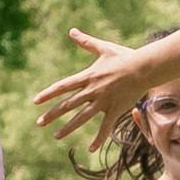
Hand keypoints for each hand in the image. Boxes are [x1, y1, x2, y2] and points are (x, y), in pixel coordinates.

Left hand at [33, 31, 147, 146]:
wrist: (144, 68)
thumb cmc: (124, 56)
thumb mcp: (103, 48)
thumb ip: (86, 42)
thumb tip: (71, 31)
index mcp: (87, 77)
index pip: (63, 86)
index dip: (48, 94)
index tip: (35, 101)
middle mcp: (92, 91)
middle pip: (68, 104)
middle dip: (52, 114)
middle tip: (39, 123)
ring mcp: (103, 101)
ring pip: (82, 118)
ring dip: (68, 128)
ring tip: (56, 136)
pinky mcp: (115, 109)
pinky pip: (105, 127)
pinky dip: (98, 138)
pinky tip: (91, 149)